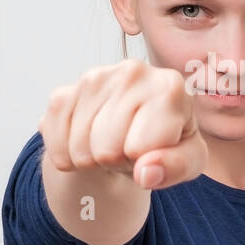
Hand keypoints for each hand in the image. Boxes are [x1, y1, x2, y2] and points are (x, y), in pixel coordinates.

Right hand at [38, 58, 208, 190]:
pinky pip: (56, 146)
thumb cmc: (168, 142)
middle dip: (119, 162)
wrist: (132, 129)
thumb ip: (176, 167)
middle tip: (131, 148)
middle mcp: (132, 71)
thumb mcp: (189, 159)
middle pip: (108, 151)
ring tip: (113, 144)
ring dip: (94, 161)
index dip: (148, 162)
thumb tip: (145, 172)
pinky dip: (68, 157)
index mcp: (169, 86)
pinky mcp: (63, 93)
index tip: (156, 149)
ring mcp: (93, 78)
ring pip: (80, 151)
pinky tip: (88, 141)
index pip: (143, 148)